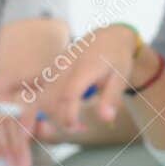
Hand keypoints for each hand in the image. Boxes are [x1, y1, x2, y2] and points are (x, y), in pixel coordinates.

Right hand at [26, 24, 144, 131]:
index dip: (69, 116)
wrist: (107, 37)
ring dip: (53, 113)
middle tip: (80, 128)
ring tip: (76, 122)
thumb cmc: (116, 59)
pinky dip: (50, 105)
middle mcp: (65, 66)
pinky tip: (69, 111)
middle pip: (51, 98)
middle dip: (60, 118)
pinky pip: (44, 91)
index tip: (79, 128)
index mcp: (84, 67)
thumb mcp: (121, 77)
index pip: (69, 95)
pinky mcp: (52, 70)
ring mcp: (56, 66)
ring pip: (44, 96)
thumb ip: (111, 98)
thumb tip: (107, 120)